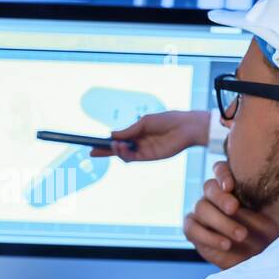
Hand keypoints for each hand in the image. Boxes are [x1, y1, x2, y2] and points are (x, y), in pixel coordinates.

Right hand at [91, 110, 209, 161]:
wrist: (185, 126)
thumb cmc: (167, 120)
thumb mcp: (144, 122)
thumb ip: (129, 131)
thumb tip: (111, 135)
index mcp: (136, 133)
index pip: (118, 139)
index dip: (105, 142)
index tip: (93, 143)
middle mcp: (138, 143)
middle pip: (118, 149)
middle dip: (104, 151)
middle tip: (92, 151)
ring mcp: (143, 151)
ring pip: (124, 155)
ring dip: (116, 151)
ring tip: (113, 146)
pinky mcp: (150, 157)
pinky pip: (133, 158)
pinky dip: (125, 154)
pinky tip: (121, 148)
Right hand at [183, 160, 278, 269]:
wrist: (258, 257)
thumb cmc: (267, 232)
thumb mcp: (272, 214)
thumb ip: (264, 198)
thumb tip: (273, 179)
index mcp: (232, 186)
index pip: (220, 169)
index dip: (222, 174)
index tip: (231, 186)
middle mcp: (214, 196)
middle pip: (209, 187)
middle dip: (221, 197)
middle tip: (234, 209)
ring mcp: (202, 213)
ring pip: (201, 208)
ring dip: (221, 222)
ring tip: (241, 235)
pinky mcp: (194, 231)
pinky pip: (192, 229)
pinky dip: (209, 237)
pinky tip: (226, 245)